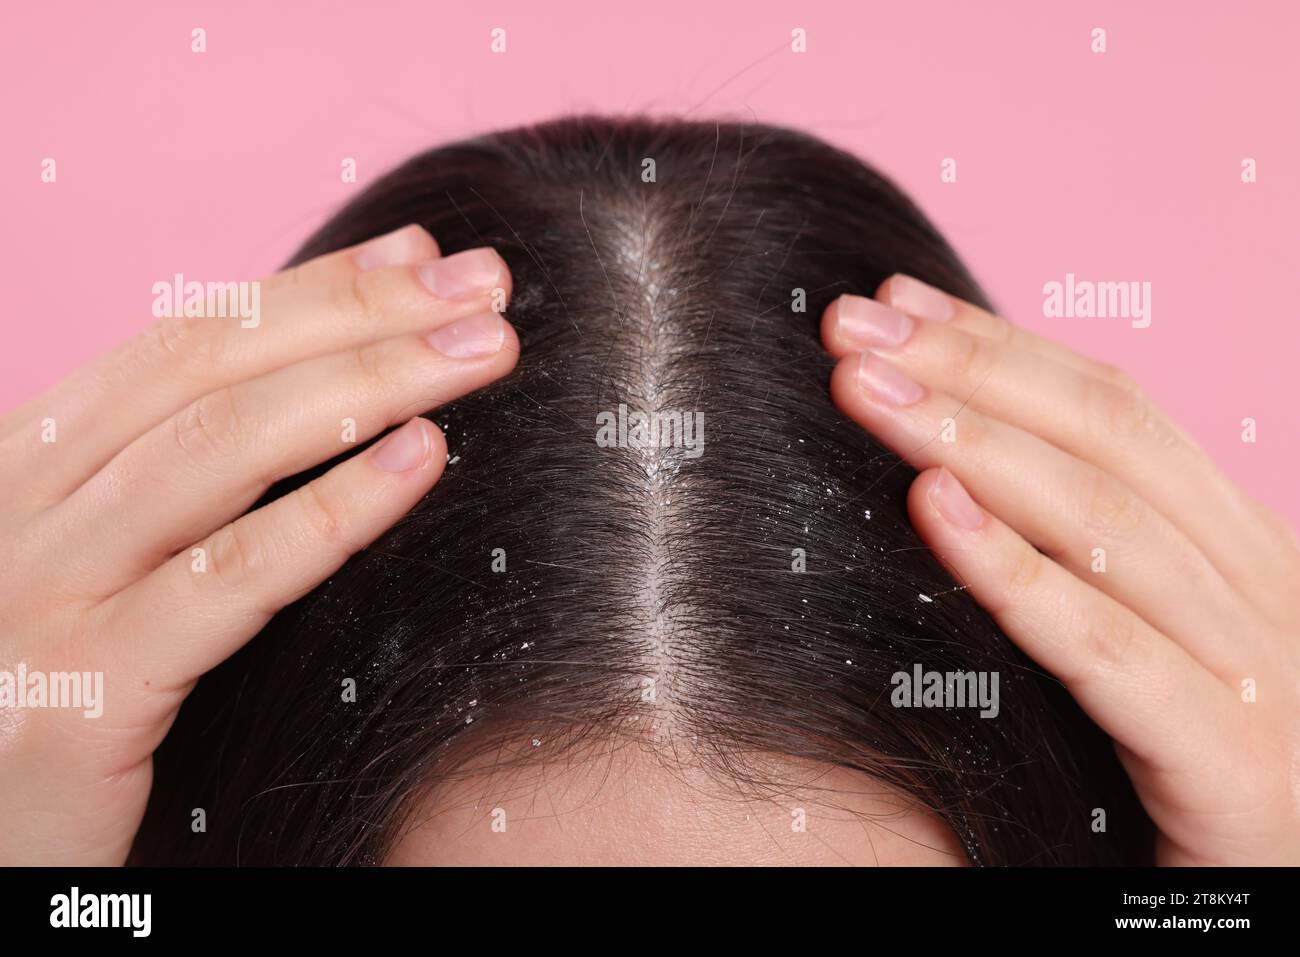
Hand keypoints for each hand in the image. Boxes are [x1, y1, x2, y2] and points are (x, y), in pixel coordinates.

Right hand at [0, 225, 517, 863]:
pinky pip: (227, 580)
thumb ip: (197, 473)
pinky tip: (420, 459)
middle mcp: (22, 505)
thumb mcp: (109, 561)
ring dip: (370, 384)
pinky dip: (333, 511)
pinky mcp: (80, 692)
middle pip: (213, 370)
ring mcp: (40, 593)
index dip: (319, 288)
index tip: (430, 257)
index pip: (191, 338)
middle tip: (484, 286)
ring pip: (222, 450)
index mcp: (35, 460)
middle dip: (363, 315)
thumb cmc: (58, 691)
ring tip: (483, 353)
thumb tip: (343, 370)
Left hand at [820, 274, 1299, 864]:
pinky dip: (1014, 573)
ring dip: (967, 442)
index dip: (999, 346)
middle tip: (848, 323)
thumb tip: (949, 464)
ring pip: (1102, 524)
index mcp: (1237, 548)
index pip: (1114, 411)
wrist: (1278, 895)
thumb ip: (1081, 557)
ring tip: (860, 390)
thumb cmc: (1182, 768)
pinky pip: (1108, 651)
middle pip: (1105, 440)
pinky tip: (931, 511)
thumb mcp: (1148, 637)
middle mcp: (1258, 586)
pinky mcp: (1229, 761)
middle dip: (966, 370)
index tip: (894, 304)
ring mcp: (1257, 670)